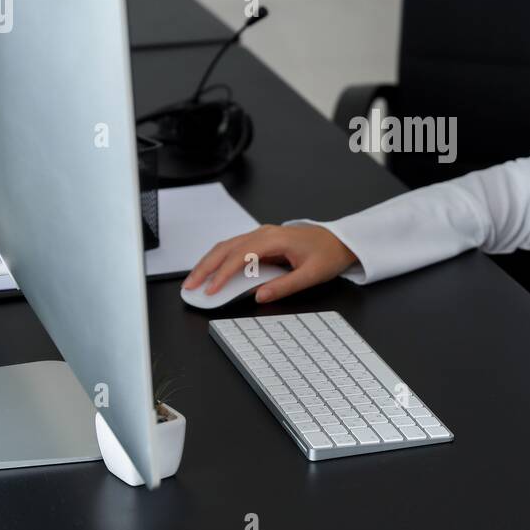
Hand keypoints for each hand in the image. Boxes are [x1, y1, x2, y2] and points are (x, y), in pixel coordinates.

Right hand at [182, 223, 358, 303]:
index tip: (211, 290)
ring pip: (226, 246)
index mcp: (275, 239)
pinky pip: (234, 247)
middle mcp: (263, 233)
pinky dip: (218, 259)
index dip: (223, 274)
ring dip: (208, 262)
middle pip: (225, 248)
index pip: (240, 257)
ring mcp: (260, 235)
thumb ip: (284, 287)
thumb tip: (259, 296)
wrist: (339, 241)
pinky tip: (210, 270)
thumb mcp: (311, 275)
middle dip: (205, 267)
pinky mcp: (260, 240)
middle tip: (190, 286)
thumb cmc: (327, 255)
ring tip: (194, 280)